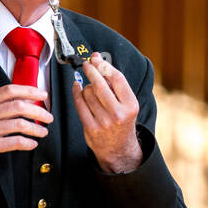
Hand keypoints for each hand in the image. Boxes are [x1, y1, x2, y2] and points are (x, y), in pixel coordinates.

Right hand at [0, 84, 50, 202]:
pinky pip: (15, 142)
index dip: (29, 90)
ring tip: (43, 132)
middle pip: (19, 106)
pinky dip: (28, 143)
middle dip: (39, 111)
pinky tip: (32, 144)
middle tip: (48, 117)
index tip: (42, 94)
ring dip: (36, 128)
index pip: (10, 90)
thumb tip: (21, 102)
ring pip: (20, 124)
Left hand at [72, 52, 141, 173]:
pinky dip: (76, 92)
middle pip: (100, 84)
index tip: (96, 58)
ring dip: (86, 86)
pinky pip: (79, 104)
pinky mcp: (90, 128)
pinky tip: (77, 88)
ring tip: (89, 87)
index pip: (117, 79)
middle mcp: (118, 114)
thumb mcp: (127, 104)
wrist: (118, 149)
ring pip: (88, 93)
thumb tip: (98, 61)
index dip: (104, 65)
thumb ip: (115, 85)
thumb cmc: (122, 121)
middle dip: (91, 70)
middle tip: (86, 64)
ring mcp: (104, 122)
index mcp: (131, 105)